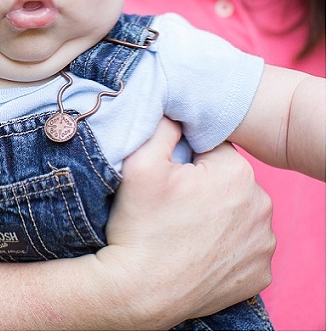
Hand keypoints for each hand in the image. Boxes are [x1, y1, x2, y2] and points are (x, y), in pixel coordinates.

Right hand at [99, 118, 274, 327]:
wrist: (139, 290)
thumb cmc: (139, 226)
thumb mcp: (140, 163)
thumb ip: (164, 127)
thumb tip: (176, 112)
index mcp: (236, 173)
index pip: (212, 151)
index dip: (185, 161)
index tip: (167, 180)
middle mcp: (261, 206)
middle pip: (228, 183)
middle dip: (204, 188)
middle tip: (171, 206)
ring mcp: (263, 245)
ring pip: (238, 215)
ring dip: (217, 218)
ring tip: (182, 231)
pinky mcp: (259, 274)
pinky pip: (243, 249)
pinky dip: (224, 249)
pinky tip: (197, 252)